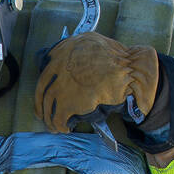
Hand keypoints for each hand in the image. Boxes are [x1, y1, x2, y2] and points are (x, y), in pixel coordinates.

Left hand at [34, 32, 159, 133]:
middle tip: (43, 115)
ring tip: (54, 127)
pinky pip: (59, 117)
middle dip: (41, 105)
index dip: (43, 88)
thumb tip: (68, 67)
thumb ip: (77, 52)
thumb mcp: (93, 43)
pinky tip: (64, 129)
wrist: (131, 72)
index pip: (46, 72)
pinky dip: (60, 126)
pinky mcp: (69, 101)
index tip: (43, 96)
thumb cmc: (120, 60)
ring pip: (49, 105)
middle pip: (43, 90)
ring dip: (50, 119)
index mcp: (64, 49)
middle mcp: (59, 64)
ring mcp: (62, 83)